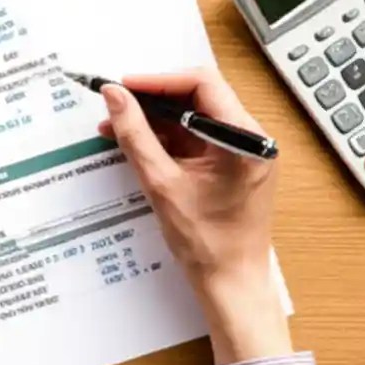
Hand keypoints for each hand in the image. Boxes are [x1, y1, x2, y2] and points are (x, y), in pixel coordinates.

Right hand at [98, 68, 290, 364]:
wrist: (231, 282)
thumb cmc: (207, 243)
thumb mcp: (161, 183)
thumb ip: (136, 135)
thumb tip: (115, 97)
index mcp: (245, 138)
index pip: (201, 84)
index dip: (157, 82)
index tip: (123, 87)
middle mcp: (250, 137)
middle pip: (197, 97)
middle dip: (152, 100)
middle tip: (114, 105)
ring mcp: (243, 150)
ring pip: (193, 118)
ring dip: (155, 121)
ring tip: (116, 126)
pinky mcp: (232, 164)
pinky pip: (196, 139)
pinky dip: (167, 139)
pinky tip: (136, 143)